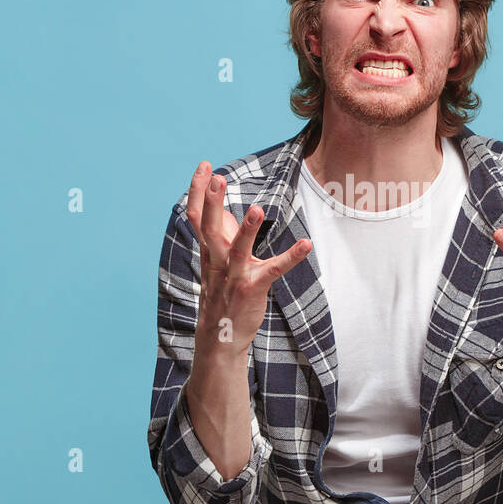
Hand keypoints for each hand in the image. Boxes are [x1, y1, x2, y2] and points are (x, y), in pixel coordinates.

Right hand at [185, 162, 311, 354]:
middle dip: (212, 201)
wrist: (220, 338)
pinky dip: (291, 257)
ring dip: (247, 229)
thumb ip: (221, 238)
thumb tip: (226, 213)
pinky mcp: (252, 288)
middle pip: (209, 227)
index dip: (198, 191)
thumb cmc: (222, 296)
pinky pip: (273, 270)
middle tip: (217, 177)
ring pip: (238, 249)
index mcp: (208, 252)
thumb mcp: (217, 264)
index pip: (197, 216)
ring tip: (258, 209)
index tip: (204, 165)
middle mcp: (217, 261)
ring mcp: (234, 275)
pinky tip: (306, 244)